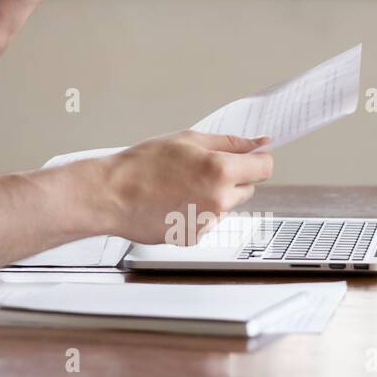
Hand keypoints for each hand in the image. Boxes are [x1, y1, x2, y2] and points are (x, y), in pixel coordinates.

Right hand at [97, 131, 273, 244]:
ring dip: (214, 196)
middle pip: (248, 187)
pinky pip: (208, 221)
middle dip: (232, 177)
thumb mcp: (186, 139)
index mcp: (220, 170)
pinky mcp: (195, 237)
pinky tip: (173, 202)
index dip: (257, 159)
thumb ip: (229, 142)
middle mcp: (219, 200)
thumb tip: (258, 144)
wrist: (111, 195)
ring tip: (180, 186)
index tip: (250, 157)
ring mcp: (208, 222)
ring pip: (227, 205)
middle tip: (200, 169)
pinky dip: (197, 212)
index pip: (264, 167)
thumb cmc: (141, 165)